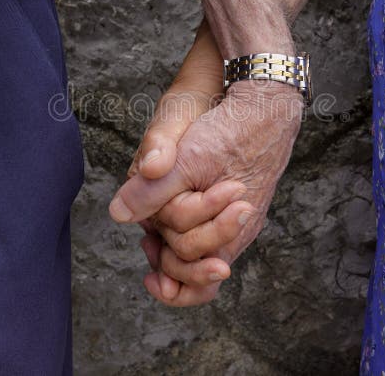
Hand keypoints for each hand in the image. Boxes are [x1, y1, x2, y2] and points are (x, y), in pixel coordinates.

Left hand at [113, 59, 302, 305]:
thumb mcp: (185, 159)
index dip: (172, 280)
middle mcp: (240, 227)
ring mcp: (242, 216)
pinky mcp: (239, 201)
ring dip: (176, 245)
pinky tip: (169, 217)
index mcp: (230, 225)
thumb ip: (152, 191)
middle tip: (148, 245)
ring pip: (206, 249)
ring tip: (152, 239)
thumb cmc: (231, 131)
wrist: (267, 104)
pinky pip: (213, 229)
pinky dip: (188, 229)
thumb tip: (118, 214)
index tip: (150, 274)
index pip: (199, 274)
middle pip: (200, 265)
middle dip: (171, 261)